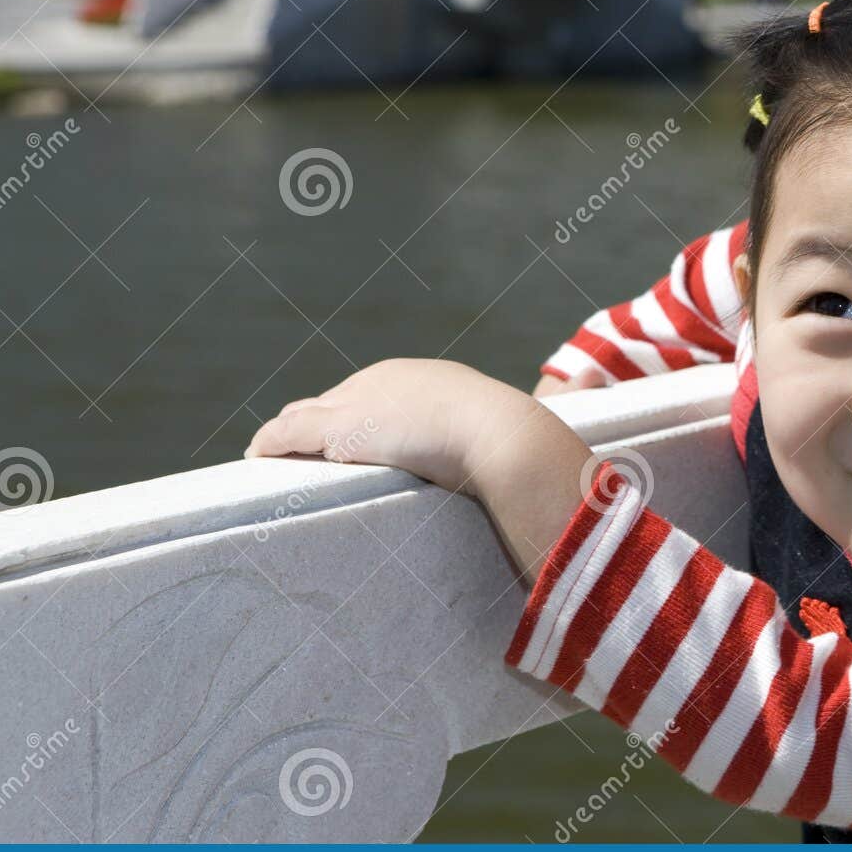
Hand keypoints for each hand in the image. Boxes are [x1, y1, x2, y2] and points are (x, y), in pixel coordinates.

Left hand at [245, 358, 596, 580]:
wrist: (505, 438)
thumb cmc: (523, 444)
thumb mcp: (524, 428)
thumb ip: (550, 408)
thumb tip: (595, 383)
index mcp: (427, 380)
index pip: (377, 398)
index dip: (361, 425)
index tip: (352, 452)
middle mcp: (387, 382)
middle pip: (336, 403)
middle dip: (319, 430)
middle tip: (306, 464)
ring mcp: (360, 403)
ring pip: (305, 418)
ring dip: (289, 443)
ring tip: (275, 471)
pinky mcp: (337, 428)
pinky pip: (287, 435)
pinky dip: (269, 448)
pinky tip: (255, 464)